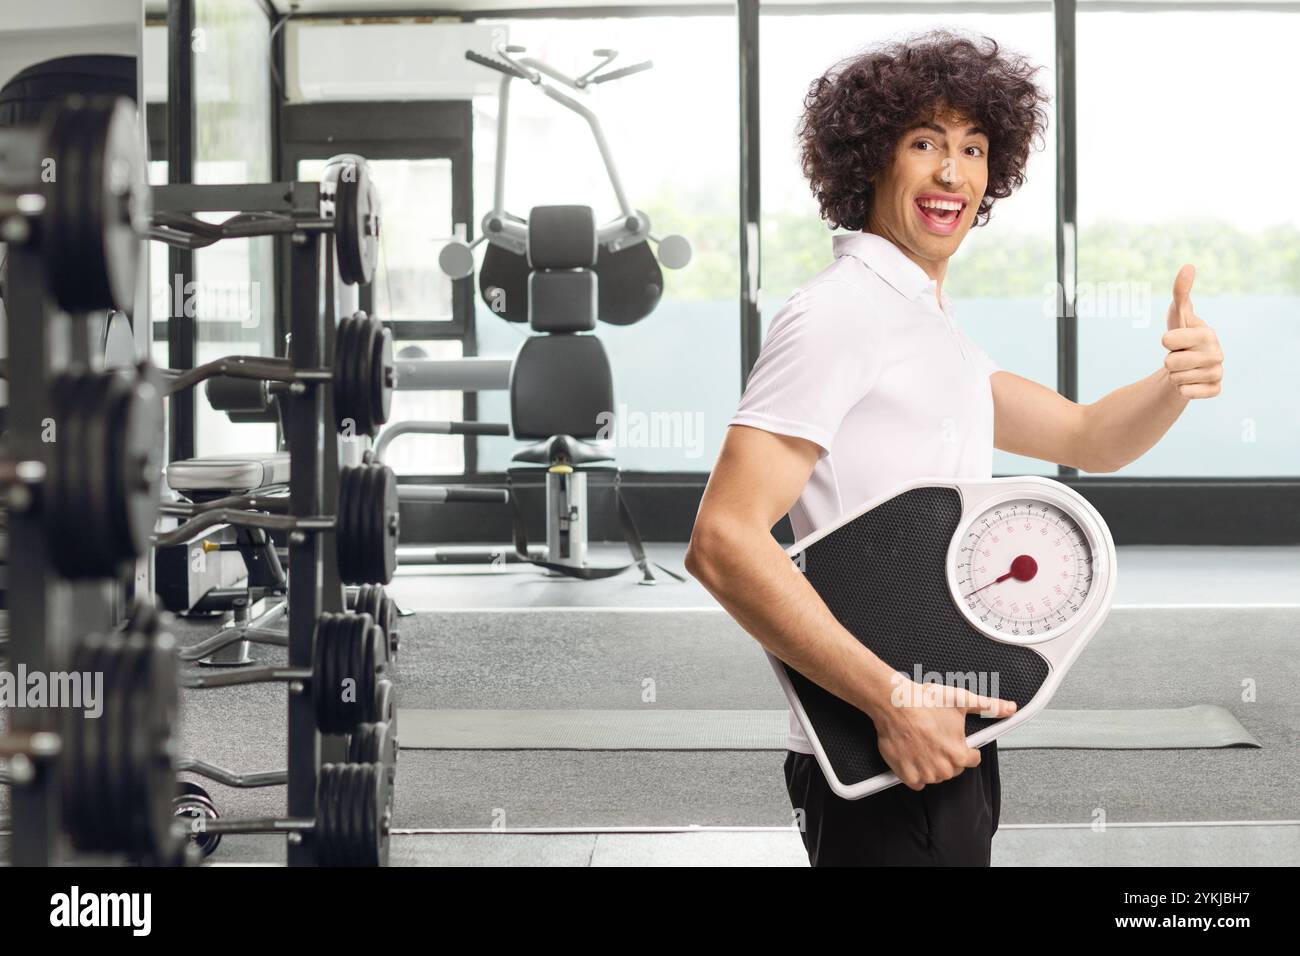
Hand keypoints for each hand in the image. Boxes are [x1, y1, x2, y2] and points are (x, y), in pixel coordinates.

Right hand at [873, 677, 1016, 790]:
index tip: (955, 740)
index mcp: (959, 754)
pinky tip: (913, 755)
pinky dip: (915, 772)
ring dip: (931, 765)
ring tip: (923, 744)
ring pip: (935, 776)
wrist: (895, 703)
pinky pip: (917, 782)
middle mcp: (944, 768)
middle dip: (947, 756)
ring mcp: (924, 773)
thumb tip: (1009, 708)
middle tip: (936, 738)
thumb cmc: (925, 701)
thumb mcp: (961, 700)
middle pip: (953, 769)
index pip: (972, 760)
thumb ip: (989, 706)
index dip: (965, 748)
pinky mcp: (907, 775)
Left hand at [1163, 264, 1223, 399]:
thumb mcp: (1177, 314)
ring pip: (1177, 379)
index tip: (1176, 339)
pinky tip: (1190, 383)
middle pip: (1170, 362)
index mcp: (1208, 333)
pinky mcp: (1215, 389)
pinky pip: (1188, 393)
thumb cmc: (1181, 335)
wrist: (1186, 365)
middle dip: (1169, 360)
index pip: (1168, 340)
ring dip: (1174, 375)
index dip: (1167, 341)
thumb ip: (1180, 291)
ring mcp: (1217, 372)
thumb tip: (1188, 266)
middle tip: (1179, 356)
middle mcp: (1217, 353)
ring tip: (1184, 368)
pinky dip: (1183, 389)